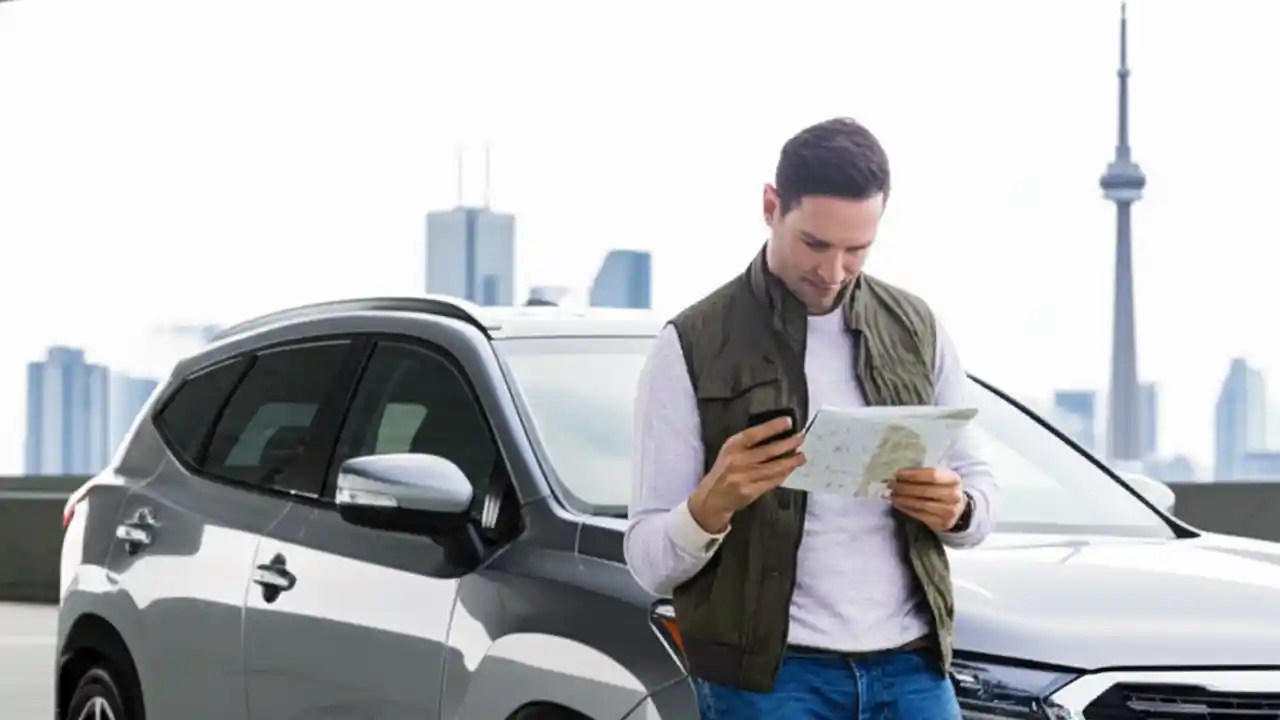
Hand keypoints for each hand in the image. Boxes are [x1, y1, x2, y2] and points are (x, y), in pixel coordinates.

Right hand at [688, 416, 806, 533]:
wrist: (712, 497)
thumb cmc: (725, 470)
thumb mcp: (730, 451)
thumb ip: (748, 444)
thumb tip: (776, 434)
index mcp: (732, 447)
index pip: (754, 434)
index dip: (772, 427)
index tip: (788, 421)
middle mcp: (737, 461)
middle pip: (768, 451)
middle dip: (788, 444)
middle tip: (801, 438)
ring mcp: (744, 478)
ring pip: (774, 468)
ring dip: (790, 461)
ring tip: (801, 456)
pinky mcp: (749, 492)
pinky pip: (772, 481)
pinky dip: (783, 474)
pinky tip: (790, 469)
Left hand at [889, 467, 965, 531]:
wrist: (959, 511)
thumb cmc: (944, 490)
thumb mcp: (942, 478)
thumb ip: (924, 475)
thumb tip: (898, 475)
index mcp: (954, 479)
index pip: (932, 475)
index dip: (912, 474)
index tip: (897, 473)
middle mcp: (953, 495)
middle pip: (924, 490)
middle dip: (903, 487)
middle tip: (890, 484)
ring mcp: (948, 511)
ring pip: (919, 503)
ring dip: (901, 498)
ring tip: (890, 494)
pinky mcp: (941, 523)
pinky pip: (918, 514)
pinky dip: (905, 508)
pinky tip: (897, 503)